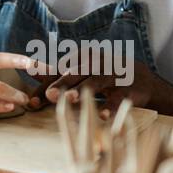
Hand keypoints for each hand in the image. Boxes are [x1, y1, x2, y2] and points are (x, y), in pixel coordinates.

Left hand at [40, 60, 161, 117]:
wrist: (141, 79)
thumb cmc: (103, 76)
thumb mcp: (81, 72)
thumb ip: (58, 75)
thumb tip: (31, 72)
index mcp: (82, 57)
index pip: (59, 73)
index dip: (44, 86)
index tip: (31, 102)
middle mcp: (97, 63)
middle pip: (76, 73)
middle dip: (62, 84)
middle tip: (50, 94)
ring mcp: (113, 75)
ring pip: (96, 82)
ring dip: (83, 90)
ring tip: (71, 99)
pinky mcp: (128, 89)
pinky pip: (118, 99)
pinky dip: (110, 107)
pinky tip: (101, 116)